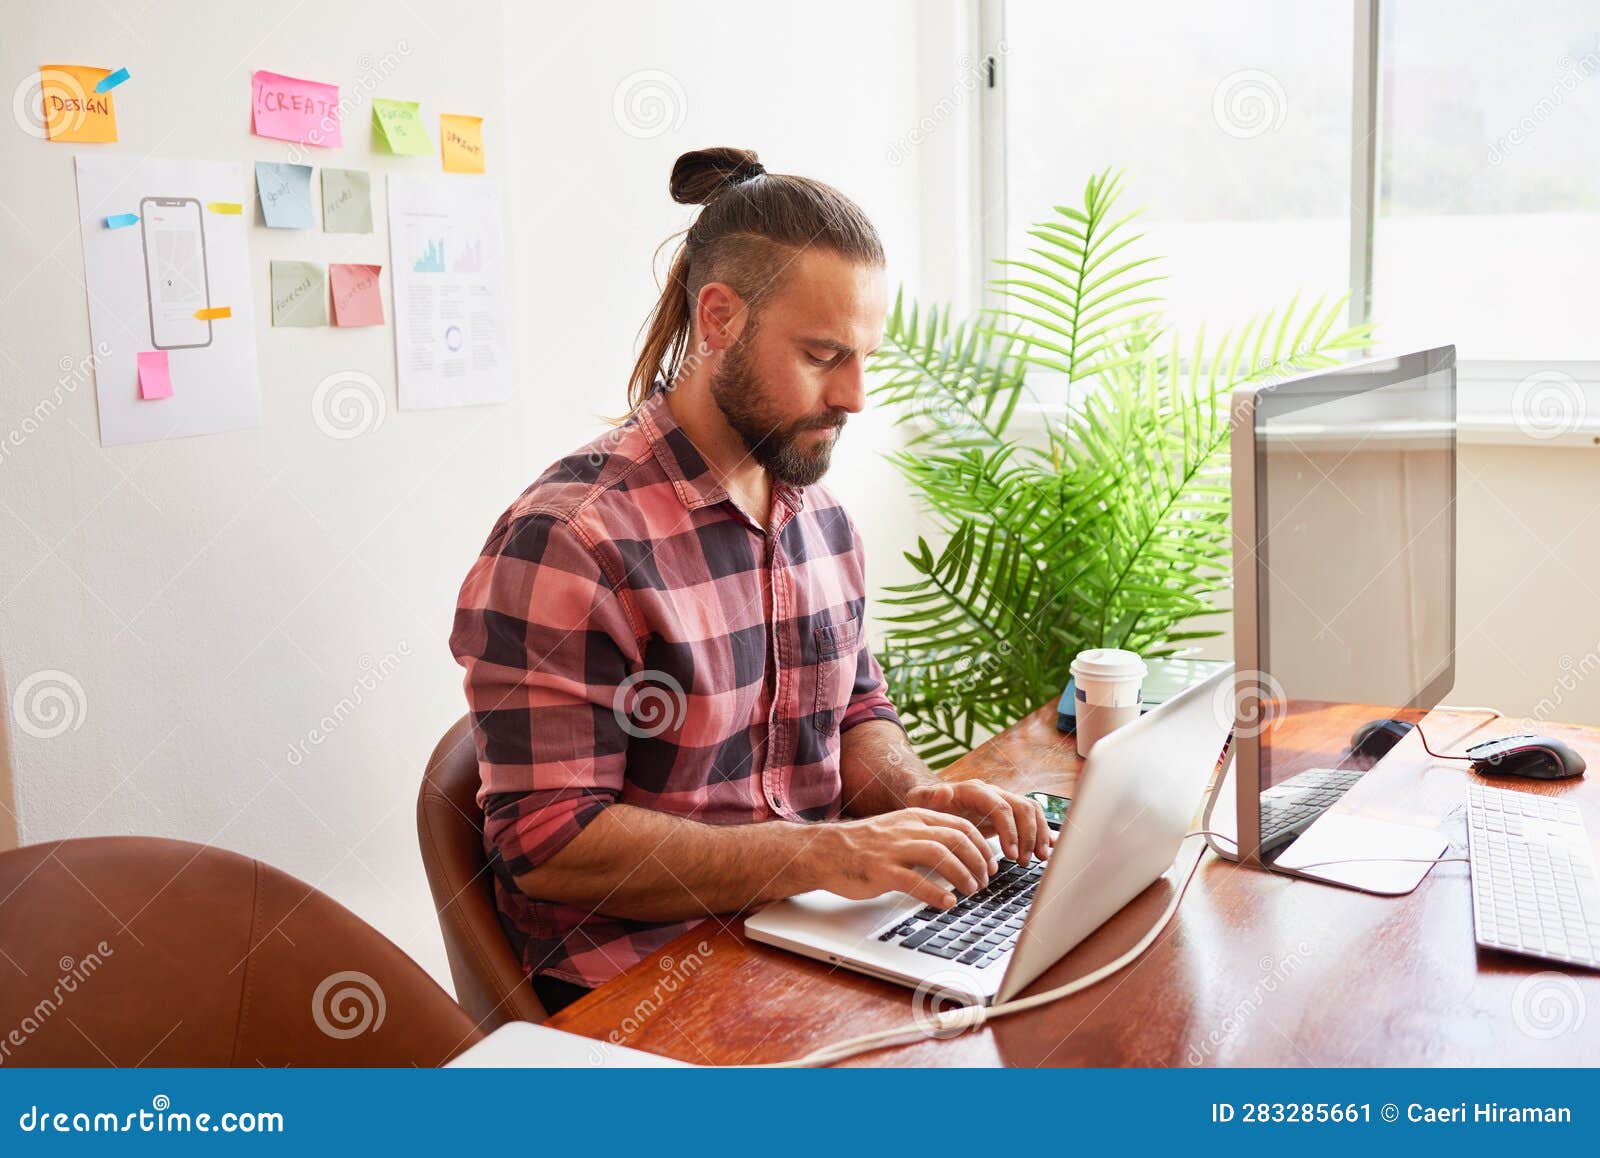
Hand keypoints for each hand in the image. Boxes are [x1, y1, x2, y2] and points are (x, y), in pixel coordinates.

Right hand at [796, 808, 999, 910]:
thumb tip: (958, 851)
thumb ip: (925, 835)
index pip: (961, 825)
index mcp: (915, 817)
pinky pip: (915, 880)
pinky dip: (936, 893)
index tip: (991, 863)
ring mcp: (894, 849)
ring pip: (941, 855)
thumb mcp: (899, 829)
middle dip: (978, 862)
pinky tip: (946, 903)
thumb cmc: (864, 845)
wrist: (826, 851)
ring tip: (970, 891)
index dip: (982, 846)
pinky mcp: (881, 870)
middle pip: (956, 839)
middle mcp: (907, 829)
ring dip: (962, 875)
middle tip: (984, 881)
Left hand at [904, 779, 1051, 864]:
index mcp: (974, 790)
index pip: (1000, 806)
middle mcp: (992, 793)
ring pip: (1031, 812)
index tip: (1009, 854)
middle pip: (1021, 807)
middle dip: (1028, 835)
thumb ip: (928, 796)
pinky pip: (1032, 818)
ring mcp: (1002, 801)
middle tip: (1024, 861)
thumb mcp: (920, 800)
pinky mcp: (1008, 814)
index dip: (1009, 830)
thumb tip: (944, 791)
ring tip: (1037, 859)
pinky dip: (1042, 832)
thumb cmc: (925, 805)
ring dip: (1038, 835)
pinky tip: (1048, 848)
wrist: (931, 802)